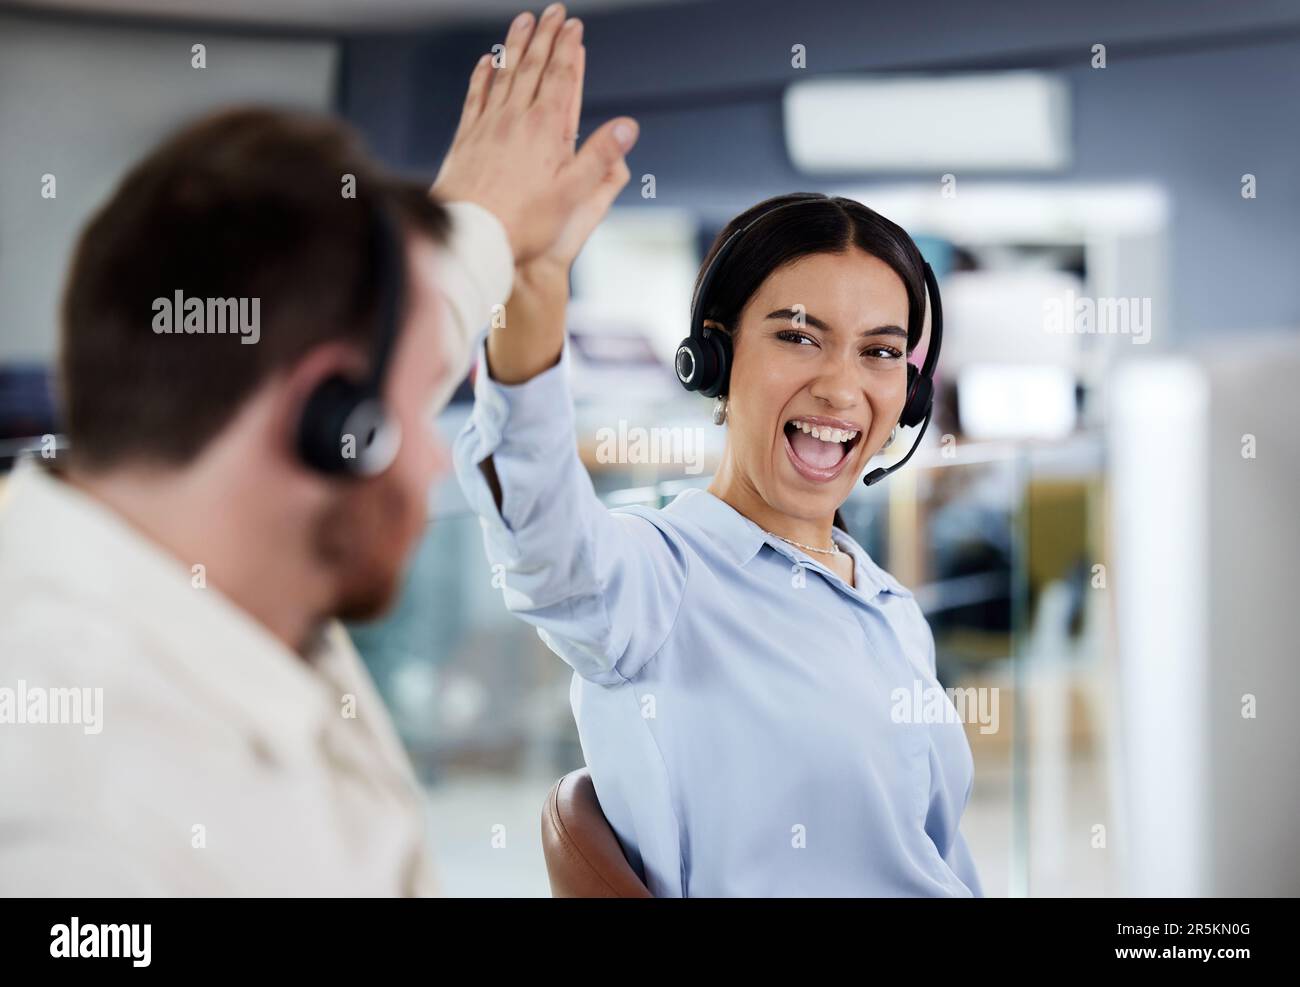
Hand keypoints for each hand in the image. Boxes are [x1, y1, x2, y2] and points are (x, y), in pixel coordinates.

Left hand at [431, 3, 638, 263]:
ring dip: (516, 45)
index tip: (573, 26)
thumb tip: (628, 127)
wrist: (471, 235)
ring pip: (504, 74)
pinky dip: (483, 75)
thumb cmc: (523, 222)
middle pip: (533, 66)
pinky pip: (475, 96)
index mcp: (546, 129)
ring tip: (523, 21)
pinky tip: (486, 62)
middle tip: (553, 11)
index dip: (569, 49)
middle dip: (545, 36)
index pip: (561, 77)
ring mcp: (488, 125)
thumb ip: (600, 157)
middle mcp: (515, 118)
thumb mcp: (572, 194)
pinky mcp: (466, 138)